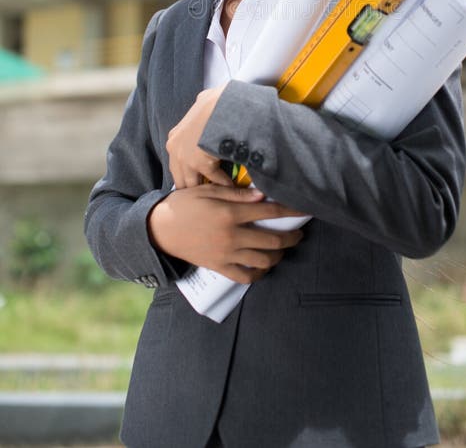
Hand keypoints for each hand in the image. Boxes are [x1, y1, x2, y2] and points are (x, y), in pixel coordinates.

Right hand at [147, 184, 304, 282]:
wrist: (159, 230)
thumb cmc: (184, 205)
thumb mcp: (208, 191)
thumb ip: (236, 194)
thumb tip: (263, 195)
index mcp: (230, 214)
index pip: (269, 212)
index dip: (290, 211)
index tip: (304, 210)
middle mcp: (231, 236)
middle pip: (272, 240)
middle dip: (291, 237)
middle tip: (298, 233)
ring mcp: (226, 255)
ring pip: (263, 260)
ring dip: (278, 256)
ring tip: (282, 248)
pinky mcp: (218, 267)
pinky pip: (244, 276)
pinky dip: (258, 273)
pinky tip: (263, 265)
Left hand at [166, 86, 230, 188]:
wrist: (221, 104)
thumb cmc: (215, 101)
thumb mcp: (200, 105)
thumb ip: (199, 111)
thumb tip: (203, 100)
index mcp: (174, 139)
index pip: (176, 165)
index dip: (188, 173)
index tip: (198, 178)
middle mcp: (175, 151)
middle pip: (181, 179)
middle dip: (195, 185)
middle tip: (208, 192)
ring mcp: (186, 159)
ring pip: (194, 184)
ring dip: (208, 188)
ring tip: (218, 194)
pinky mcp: (200, 163)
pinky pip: (215, 179)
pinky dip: (225, 184)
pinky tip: (233, 185)